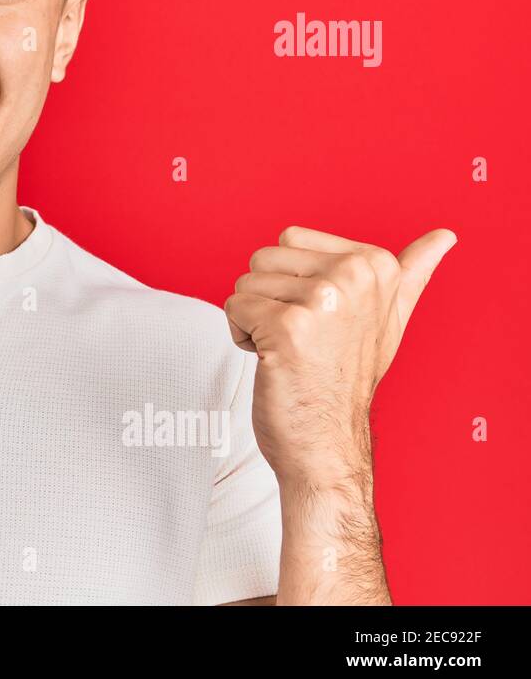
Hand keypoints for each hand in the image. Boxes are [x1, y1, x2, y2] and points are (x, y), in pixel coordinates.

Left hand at [224, 225, 455, 488]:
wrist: (327, 442)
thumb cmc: (347, 378)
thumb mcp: (389, 319)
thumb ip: (411, 273)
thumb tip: (445, 236)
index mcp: (375, 264)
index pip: (289, 239)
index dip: (291, 279)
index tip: (321, 318)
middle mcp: (354, 276)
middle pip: (262, 257)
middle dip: (267, 298)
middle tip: (302, 338)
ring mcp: (322, 301)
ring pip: (245, 283)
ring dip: (254, 319)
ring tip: (289, 350)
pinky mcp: (288, 327)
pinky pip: (234, 307)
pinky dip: (241, 336)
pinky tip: (273, 361)